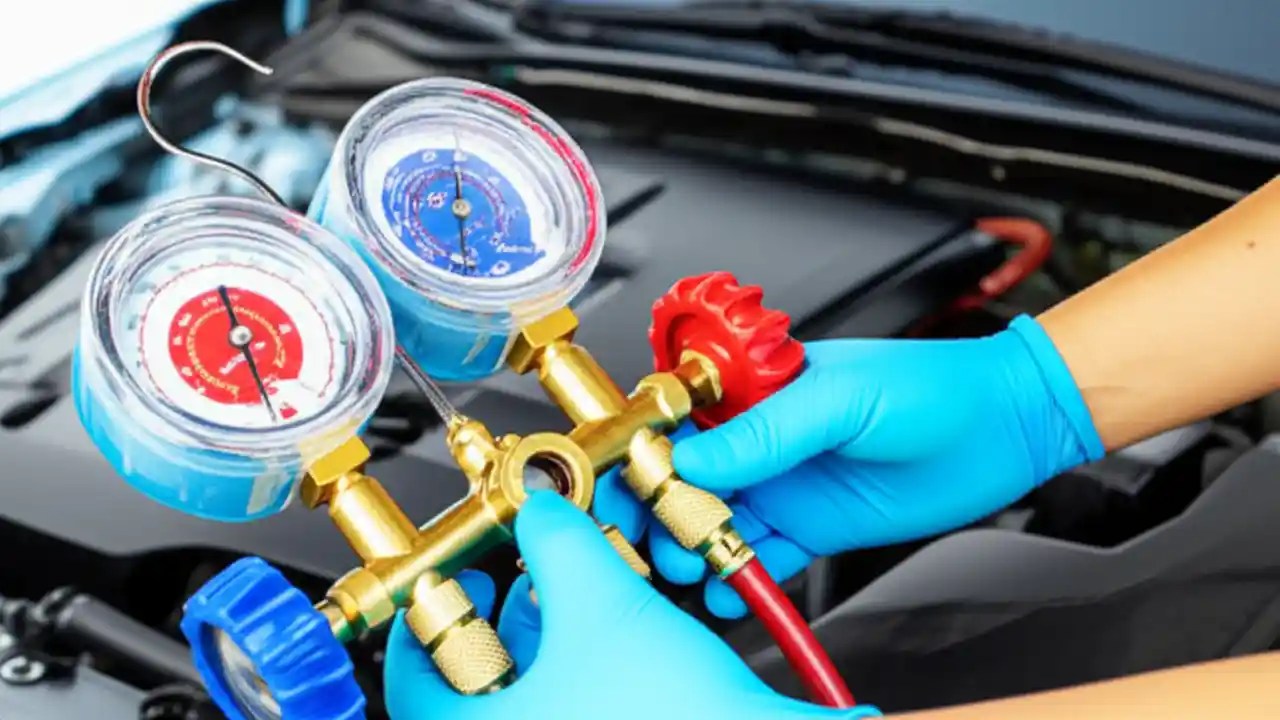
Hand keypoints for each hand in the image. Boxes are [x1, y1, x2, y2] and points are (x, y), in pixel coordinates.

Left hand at [384, 491, 879, 719]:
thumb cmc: (680, 716)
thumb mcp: (603, 600)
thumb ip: (557, 540)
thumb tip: (541, 510)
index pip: (409, 689)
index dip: (419, 626)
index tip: (442, 589)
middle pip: (475, 689)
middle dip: (499, 621)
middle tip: (512, 580)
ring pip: (531, 700)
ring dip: (546, 640)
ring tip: (572, 594)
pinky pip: (575, 711)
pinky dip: (585, 669)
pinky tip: (616, 633)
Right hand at [595, 315, 1102, 617]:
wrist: (1005, 427)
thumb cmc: (932, 386)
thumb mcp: (842, 398)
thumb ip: (766, 432)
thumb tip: (694, 457)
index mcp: (757, 389)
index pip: (681, 421)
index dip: (648, 454)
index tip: (629, 487)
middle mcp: (764, 438)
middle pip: (688, 480)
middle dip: (662, 512)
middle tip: (655, 541)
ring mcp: (787, 484)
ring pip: (719, 521)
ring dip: (696, 547)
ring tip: (691, 569)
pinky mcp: (814, 525)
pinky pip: (764, 554)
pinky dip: (741, 575)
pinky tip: (729, 589)